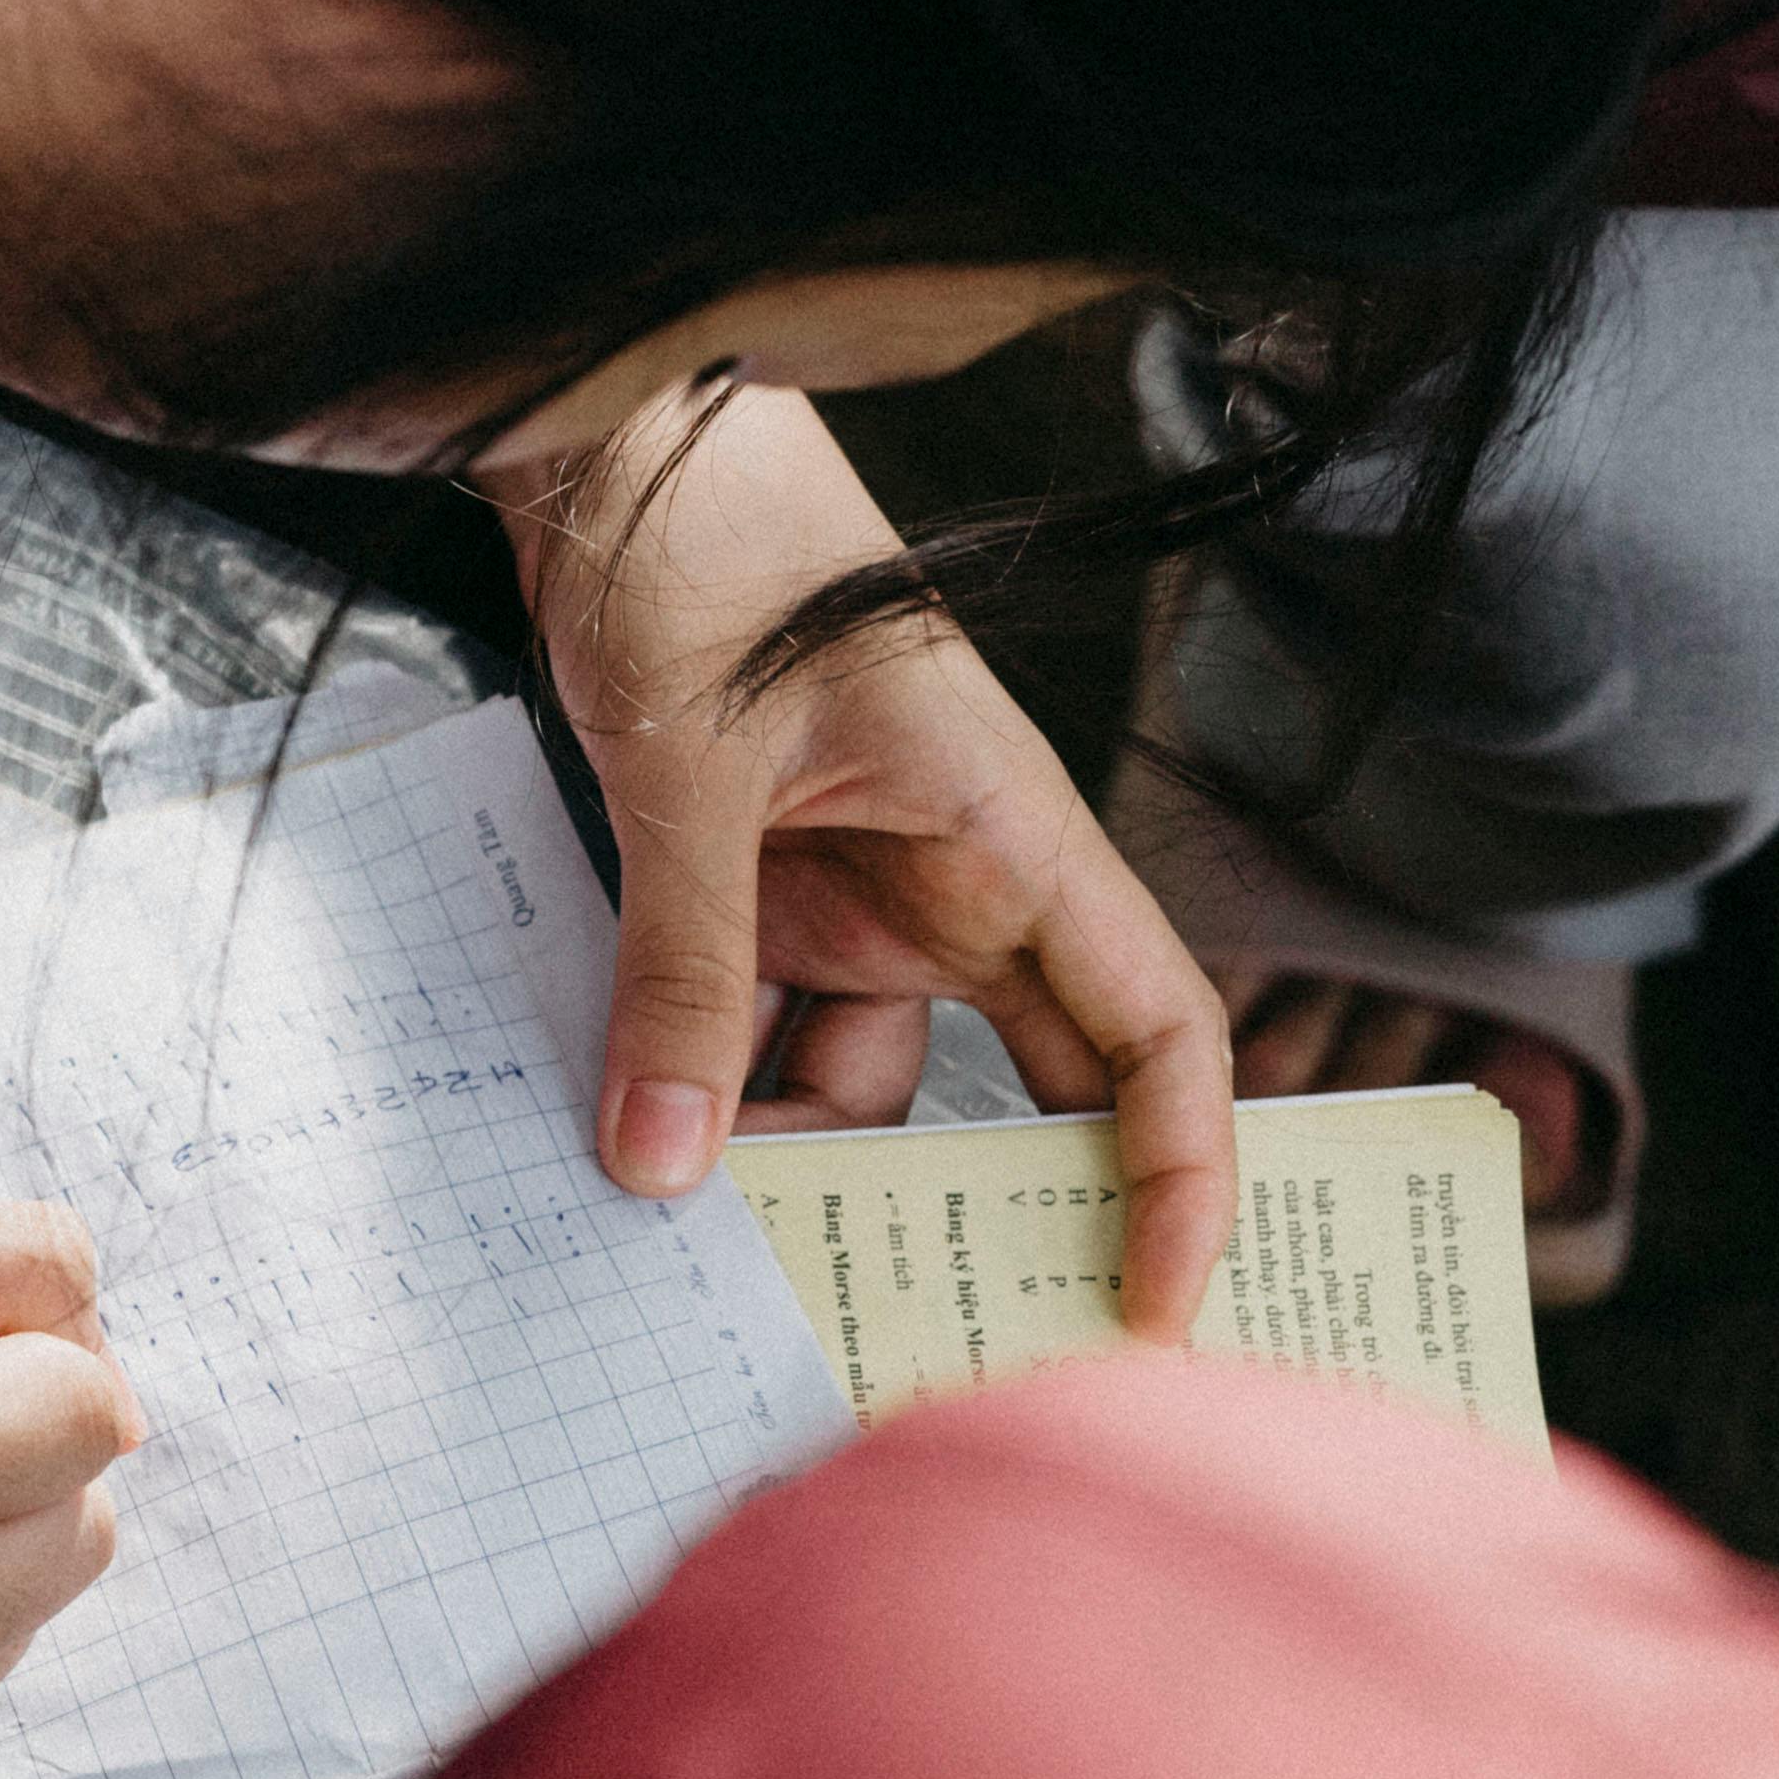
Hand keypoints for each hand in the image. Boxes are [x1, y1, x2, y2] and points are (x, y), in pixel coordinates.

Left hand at [494, 381, 1235, 1338]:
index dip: (1178, 1177)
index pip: (1155, 1036)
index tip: (1148, 1316)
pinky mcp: (761, 887)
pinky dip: (702, 1089)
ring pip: (854, 1082)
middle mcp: (955, 881)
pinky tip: (633, 1148)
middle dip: (961, 1211)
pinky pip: (753, 1027)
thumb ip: (680, 966)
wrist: (600, 439)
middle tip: (898, 1338)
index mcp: (1009, 838)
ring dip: (778, 1154)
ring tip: (686, 1232)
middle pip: (1011, 1091)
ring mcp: (856, 890)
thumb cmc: (698, 544)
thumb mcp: (688, 767)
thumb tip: (660, 1163)